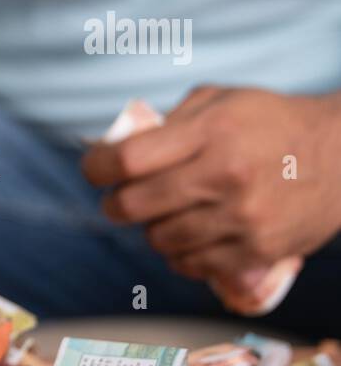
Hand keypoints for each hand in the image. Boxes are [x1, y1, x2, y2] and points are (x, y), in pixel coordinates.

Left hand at [82, 86, 340, 285]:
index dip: (96, 167)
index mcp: (212, 133)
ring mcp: (243, 218)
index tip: (95, 169)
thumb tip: (113, 148)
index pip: (127, 160)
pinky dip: (180, 254)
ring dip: (151, 230)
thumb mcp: (220, 101)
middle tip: (120, 200)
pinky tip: (189, 237)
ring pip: (159, 240)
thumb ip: (168, 123)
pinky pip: (192, 265)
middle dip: (116, 204)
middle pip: (133, 206)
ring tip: (164, 215)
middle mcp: (226, 176)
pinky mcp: (258, 250)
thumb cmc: (271, 123)